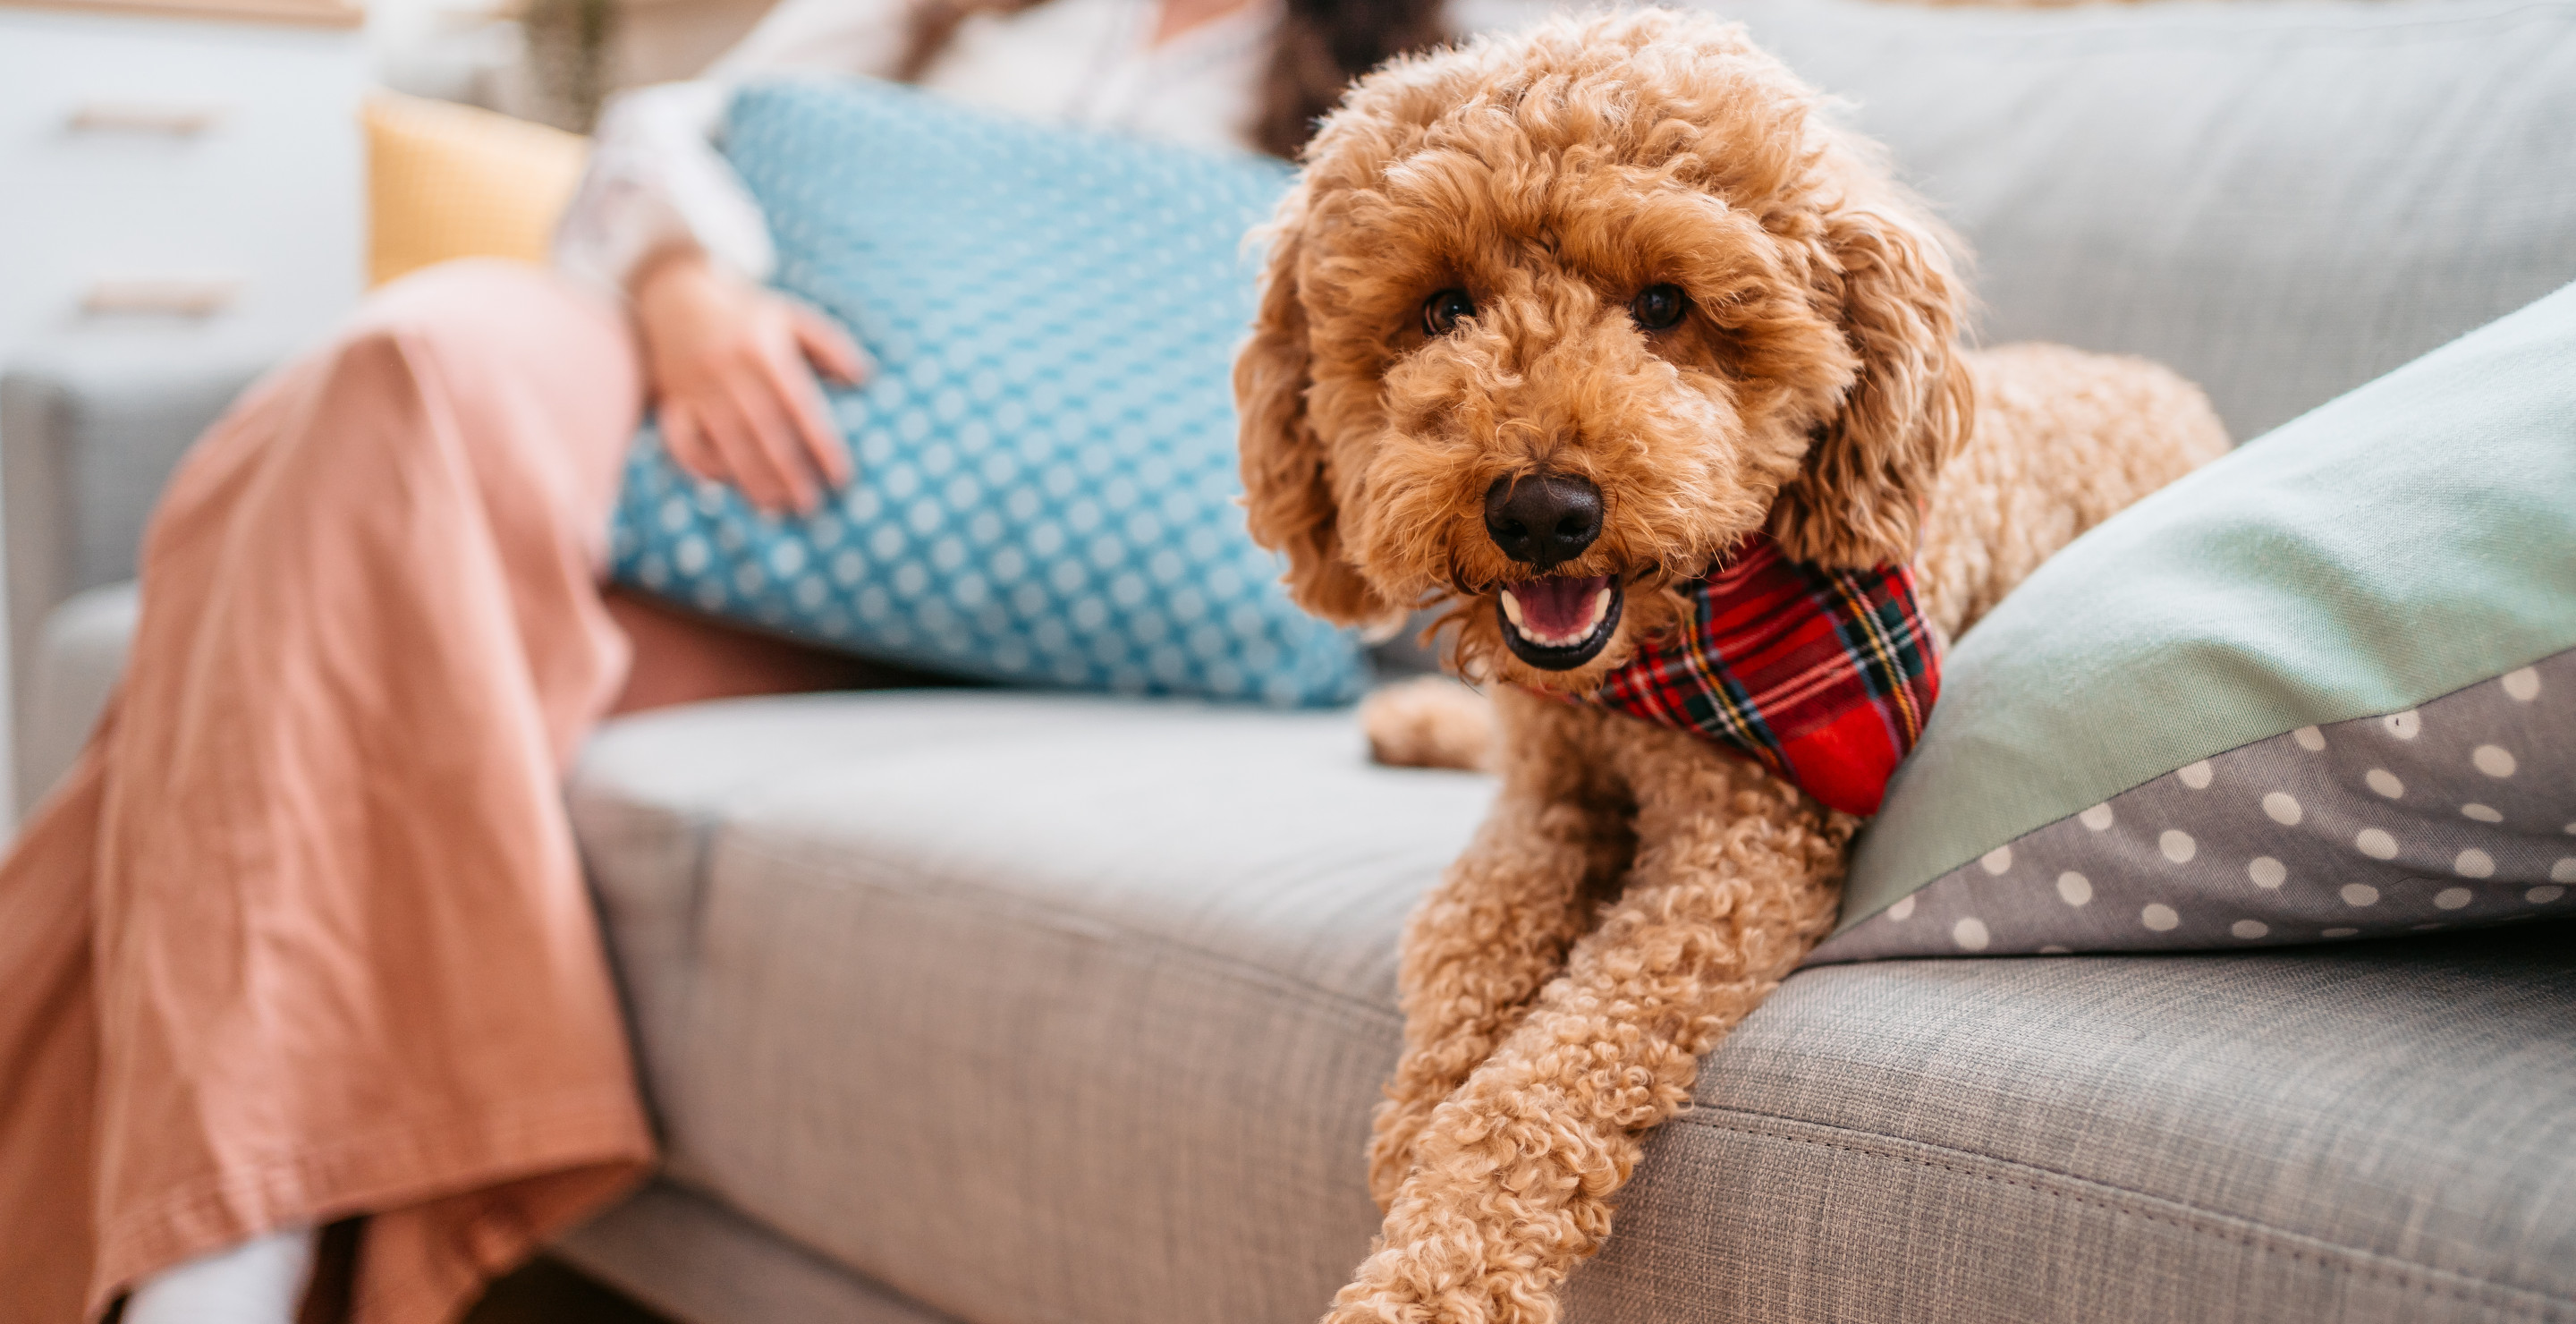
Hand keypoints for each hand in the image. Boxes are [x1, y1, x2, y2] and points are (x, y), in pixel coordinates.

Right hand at [632, 247, 868, 514]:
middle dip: (788, 471)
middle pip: (763, 430)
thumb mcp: (791, 316)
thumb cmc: (747, 315)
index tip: (841, 476)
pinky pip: (681, 440)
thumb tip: (864, 377)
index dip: (821, 442)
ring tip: (777, 506)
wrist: (676, 295)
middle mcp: (728, 369)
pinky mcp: (672, 401)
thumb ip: (830, 344)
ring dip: (752, 478)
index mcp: (763, 349)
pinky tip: (723, 486)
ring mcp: (696, 387)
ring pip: (726, 442)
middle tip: (812, 504)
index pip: (799, 404)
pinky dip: (699, 466)